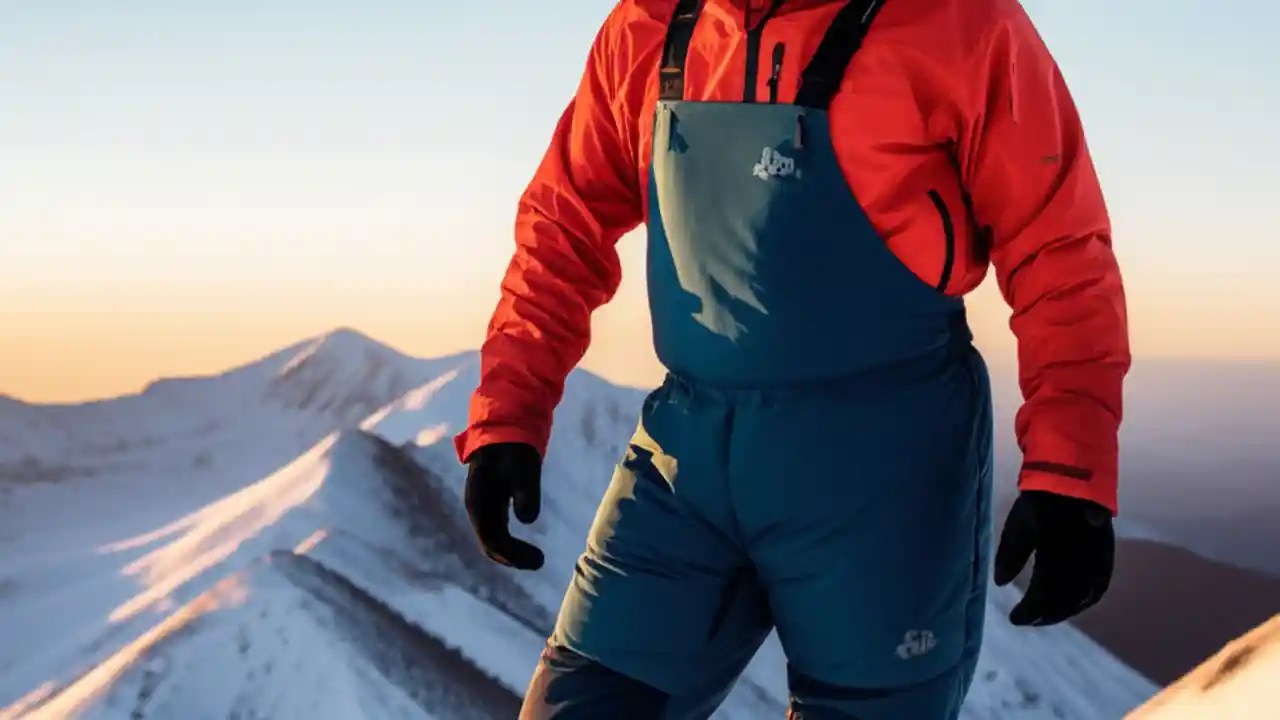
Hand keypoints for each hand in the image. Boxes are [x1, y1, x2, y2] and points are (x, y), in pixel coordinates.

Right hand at [464, 442, 544, 570]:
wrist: (501, 431)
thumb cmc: (513, 450)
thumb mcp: (523, 468)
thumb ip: (526, 492)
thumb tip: (527, 520)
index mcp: (480, 503)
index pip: (493, 540)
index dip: (514, 555)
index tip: (538, 560)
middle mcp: (477, 509)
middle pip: (490, 545)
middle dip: (513, 558)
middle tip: (539, 562)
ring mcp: (481, 507)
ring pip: (491, 541)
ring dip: (511, 554)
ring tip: (535, 559)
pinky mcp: (489, 505)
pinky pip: (495, 532)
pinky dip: (509, 545)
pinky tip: (524, 547)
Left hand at [994, 490, 1113, 625]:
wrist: (1073, 476)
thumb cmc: (1039, 501)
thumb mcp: (1018, 525)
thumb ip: (1010, 555)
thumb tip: (1000, 583)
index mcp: (1055, 551)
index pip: (1044, 592)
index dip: (1030, 610)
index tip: (1015, 619)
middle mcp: (1080, 558)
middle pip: (1065, 599)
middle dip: (1046, 614)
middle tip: (1030, 621)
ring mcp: (1098, 557)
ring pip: (1084, 596)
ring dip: (1066, 611)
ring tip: (1047, 616)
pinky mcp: (1108, 553)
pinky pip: (1101, 585)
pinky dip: (1087, 600)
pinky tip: (1074, 605)